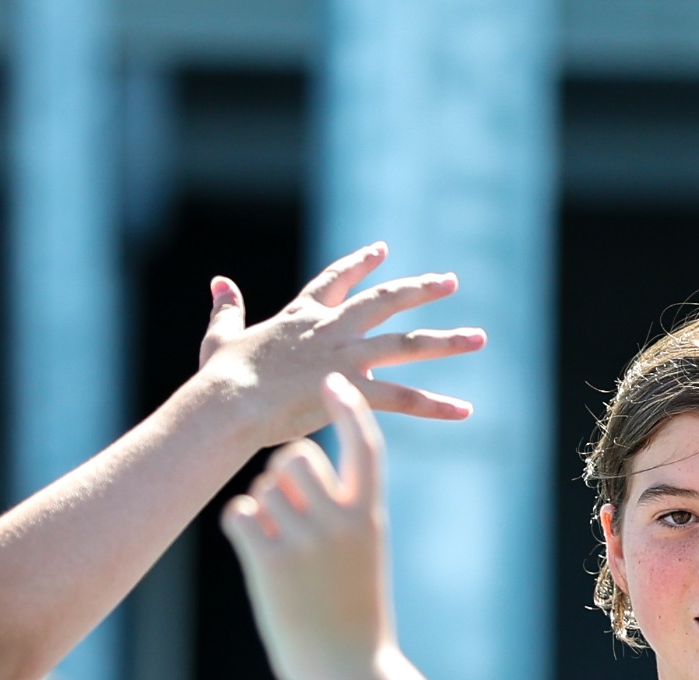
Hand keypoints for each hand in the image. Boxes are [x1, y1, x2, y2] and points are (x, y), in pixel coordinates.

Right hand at [197, 245, 483, 449]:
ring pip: (408, 344)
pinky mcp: (355, 389)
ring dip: (447, 340)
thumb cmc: (222, 377)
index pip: (336, 280)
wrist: (232, 400)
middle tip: (449, 282)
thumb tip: (219, 282)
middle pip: (386, 300)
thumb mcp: (221, 337)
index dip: (359, 264)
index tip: (381, 250)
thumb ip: (227, 309)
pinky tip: (464, 410)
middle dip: (420, 289)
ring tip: (479, 338)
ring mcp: (348, 357)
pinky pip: (404, 398)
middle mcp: (333, 329)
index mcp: (302, 316)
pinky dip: (435, 405)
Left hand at [222, 376, 392, 679]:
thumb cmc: (354, 616)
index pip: (365, 445)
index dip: (349, 409)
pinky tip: (256, 553)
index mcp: (369, 516)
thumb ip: (345, 513)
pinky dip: (242, 528)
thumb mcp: (365, 556)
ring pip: (264, 485)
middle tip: (288, 508)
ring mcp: (305, 539)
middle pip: (296, 457)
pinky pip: (240, 513)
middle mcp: (340, 520)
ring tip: (279, 545)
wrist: (346, 670)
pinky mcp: (270, 560)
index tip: (334, 381)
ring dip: (263, 506)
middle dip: (284, 474)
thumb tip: (298, 476)